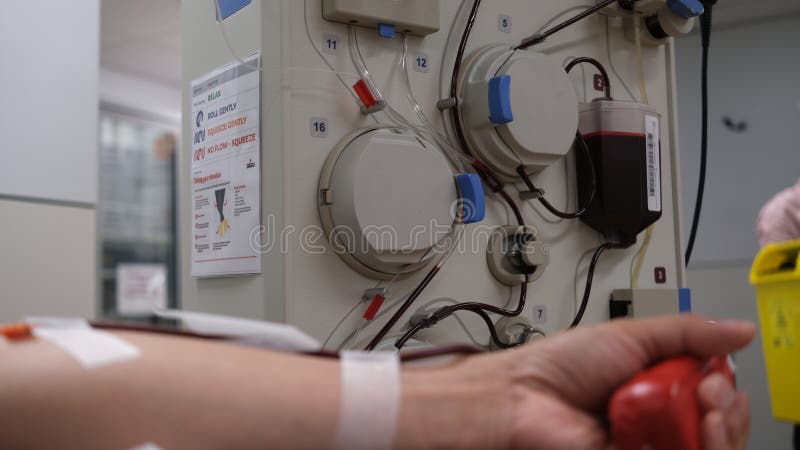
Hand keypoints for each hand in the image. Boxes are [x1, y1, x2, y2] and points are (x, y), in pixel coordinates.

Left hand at [400, 315, 753, 449]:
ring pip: (706, 446)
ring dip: (721, 430)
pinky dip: (698, 448)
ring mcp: (645, 444)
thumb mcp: (628, 334)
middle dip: (727, 409)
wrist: (520, 396)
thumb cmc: (557, 365)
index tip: (716, 377)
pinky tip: (690, 436)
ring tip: (705, 414)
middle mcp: (654, 416)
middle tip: (711, 396)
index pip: (713, 393)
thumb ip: (685, 332)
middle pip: (717, 425)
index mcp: (655, 382)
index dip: (724, 388)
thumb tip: (738, 331)